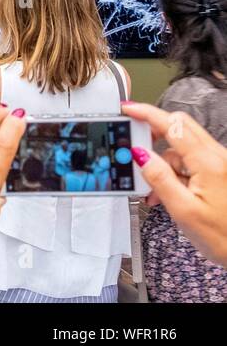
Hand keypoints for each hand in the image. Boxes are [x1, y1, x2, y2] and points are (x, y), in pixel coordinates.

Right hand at [122, 101, 226, 267]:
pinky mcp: (219, 173)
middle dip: (154, 131)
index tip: (128, 109)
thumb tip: (140, 154)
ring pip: (183, 146)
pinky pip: (190, 161)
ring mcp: (219, 165)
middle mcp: (217, 158)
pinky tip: (168, 192)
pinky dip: (175, 171)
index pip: (172, 126)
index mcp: (208, 163)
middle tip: (134, 142)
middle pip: (180, 127)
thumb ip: (160, 179)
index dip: (147, 113)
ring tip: (154, 189)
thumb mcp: (183, 210)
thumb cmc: (224, 236)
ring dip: (163, 160)